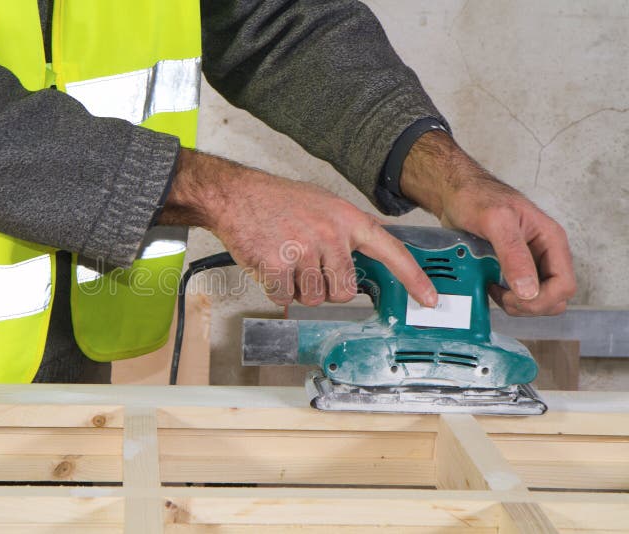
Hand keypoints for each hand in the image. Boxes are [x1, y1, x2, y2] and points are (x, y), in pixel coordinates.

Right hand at [160, 149, 438, 306]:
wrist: (236, 195)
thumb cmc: (277, 201)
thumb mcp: (323, 206)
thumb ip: (344, 233)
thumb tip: (362, 262)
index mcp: (346, 219)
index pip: (390, 250)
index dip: (412, 278)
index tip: (429, 298)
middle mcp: (330, 235)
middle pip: (345, 290)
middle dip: (326, 289)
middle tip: (307, 269)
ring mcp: (303, 250)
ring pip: (313, 298)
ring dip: (298, 289)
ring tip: (285, 261)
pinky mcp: (278, 266)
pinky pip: (284, 298)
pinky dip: (274, 289)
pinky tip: (268, 265)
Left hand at [401, 131, 575, 315]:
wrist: (455, 193)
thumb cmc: (476, 197)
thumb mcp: (495, 221)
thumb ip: (513, 254)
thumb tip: (529, 290)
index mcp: (550, 239)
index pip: (564, 285)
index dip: (541, 300)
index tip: (512, 297)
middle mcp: (544, 253)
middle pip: (554, 298)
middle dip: (529, 305)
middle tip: (500, 296)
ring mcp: (529, 262)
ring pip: (536, 300)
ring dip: (516, 304)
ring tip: (492, 288)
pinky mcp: (512, 267)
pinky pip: (518, 294)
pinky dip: (505, 298)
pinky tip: (488, 286)